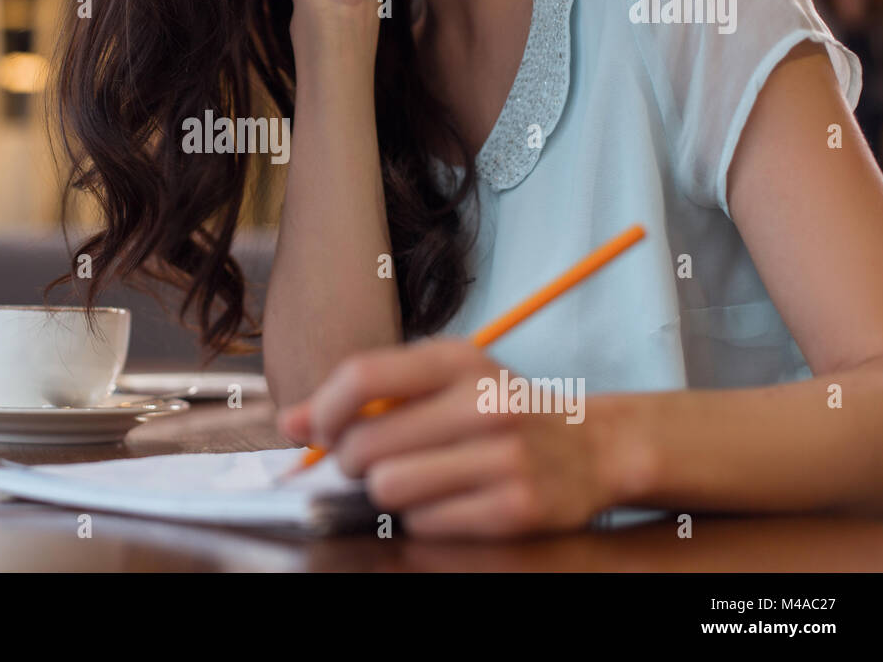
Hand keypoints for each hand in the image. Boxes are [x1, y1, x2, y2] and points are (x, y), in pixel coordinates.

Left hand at [276, 338, 624, 538]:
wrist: (593, 447)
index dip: (324, 408)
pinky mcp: (516, 508)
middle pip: (366, 443)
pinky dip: (423, 518)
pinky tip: (448, 501)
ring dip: (387, 493)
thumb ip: (367, 396)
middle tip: (372, 461)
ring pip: (389, 489)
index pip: (362, 375)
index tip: (316, 429)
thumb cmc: (500, 410)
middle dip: (352, 461)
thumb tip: (289, 422)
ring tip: (415, 480)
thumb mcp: (442, 382)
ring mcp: (504, 457)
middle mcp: (484, 402)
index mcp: (459, 359)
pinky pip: (425, 523)